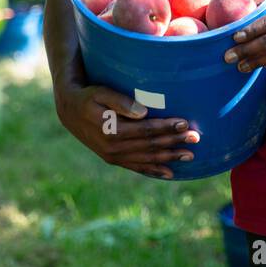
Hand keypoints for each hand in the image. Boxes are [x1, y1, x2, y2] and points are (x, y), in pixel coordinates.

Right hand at [53, 51, 199, 179]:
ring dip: (169, 157)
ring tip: (190, 156)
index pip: (146, 130)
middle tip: (196, 138)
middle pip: (150, 145)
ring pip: (147, 159)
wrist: (69, 112)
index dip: (166, 127)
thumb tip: (143, 112)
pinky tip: (170, 173)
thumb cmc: (89, 97)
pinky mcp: (114, 160)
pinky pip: (137, 167)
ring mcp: (114, 156)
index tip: (185, 122)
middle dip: (174, 142)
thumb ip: (121, 102)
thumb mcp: (101, 93)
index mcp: (112, 131)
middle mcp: (114, 148)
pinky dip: (154, 170)